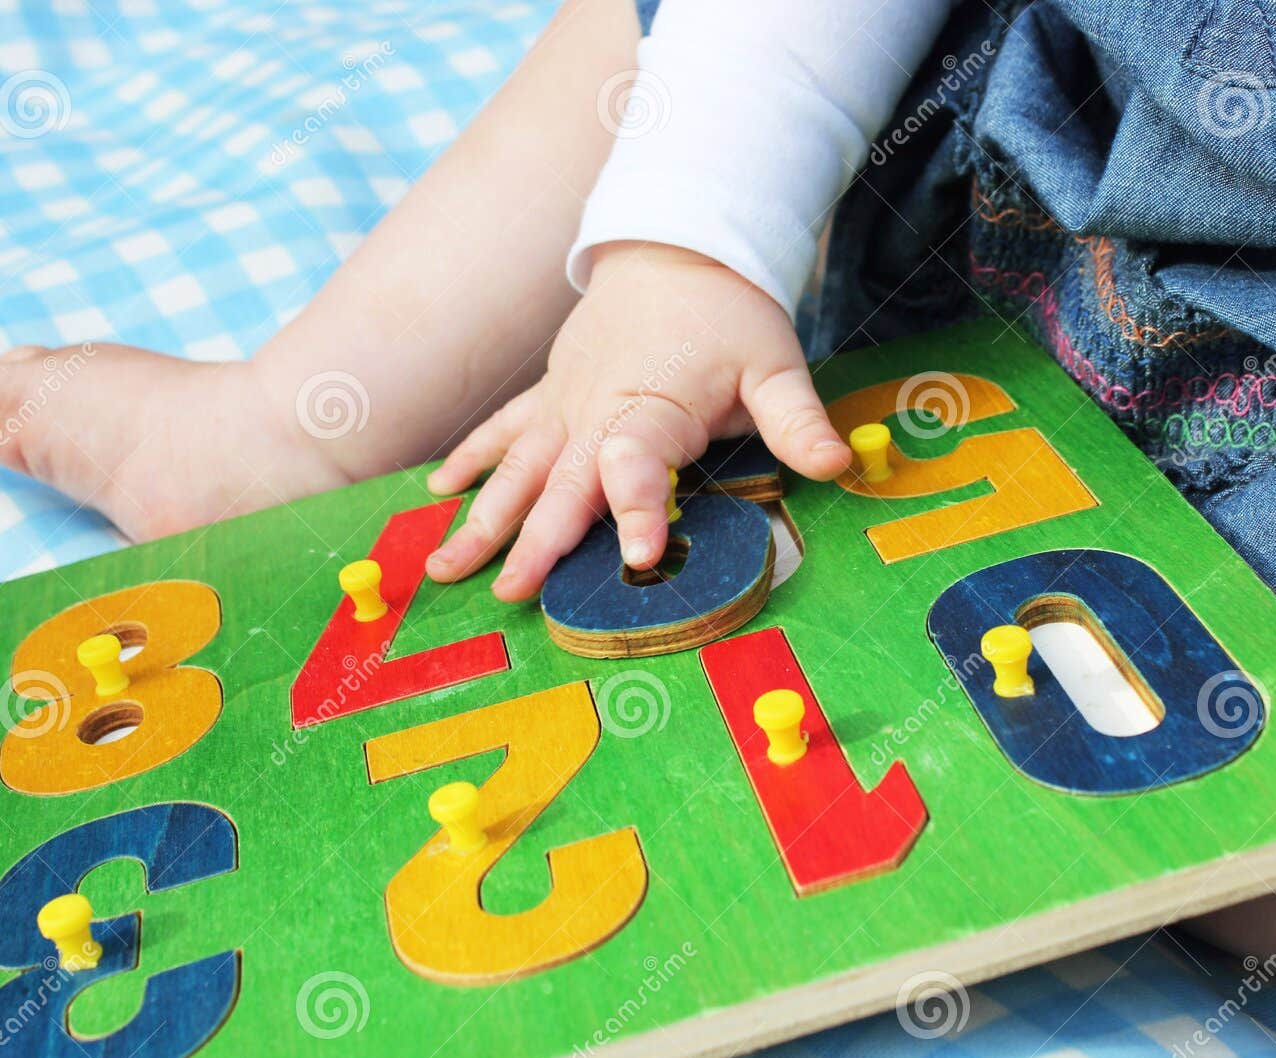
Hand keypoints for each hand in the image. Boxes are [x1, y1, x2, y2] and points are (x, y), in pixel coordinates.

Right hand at [424, 242, 850, 599]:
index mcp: (653, 406)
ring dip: (482, 519)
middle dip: (536, 542)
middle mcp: (595, 409)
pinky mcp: (550, 394)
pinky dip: (469, 460)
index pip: (641, 464)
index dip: (640, 509)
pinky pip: (502, 431)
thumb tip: (837, 464)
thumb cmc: (730, 311)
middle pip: (563, 483)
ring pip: (516, 468)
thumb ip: (797, 420)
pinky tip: (438, 495)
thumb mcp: (776, 364)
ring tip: (445, 569)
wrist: (677, 244)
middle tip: (513, 595)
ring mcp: (564, 403)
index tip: (640, 555)